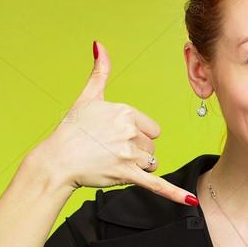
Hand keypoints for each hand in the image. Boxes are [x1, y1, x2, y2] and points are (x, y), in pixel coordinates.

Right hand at [29, 41, 196, 205]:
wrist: (56, 161)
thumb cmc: (71, 131)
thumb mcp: (87, 97)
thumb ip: (99, 72)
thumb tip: (99, 45)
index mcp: (125, 112)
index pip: (151, 128)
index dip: (136, 135)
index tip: (114, 137)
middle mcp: (129, 131)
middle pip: (152, 146)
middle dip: (137, 151)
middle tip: (111, 151)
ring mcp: (128, 154)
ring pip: (152, 162)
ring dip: (139, 167)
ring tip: (113, 163)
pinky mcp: (126, 174)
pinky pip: (156, 184)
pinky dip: (174, 194)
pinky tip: (191, 201)